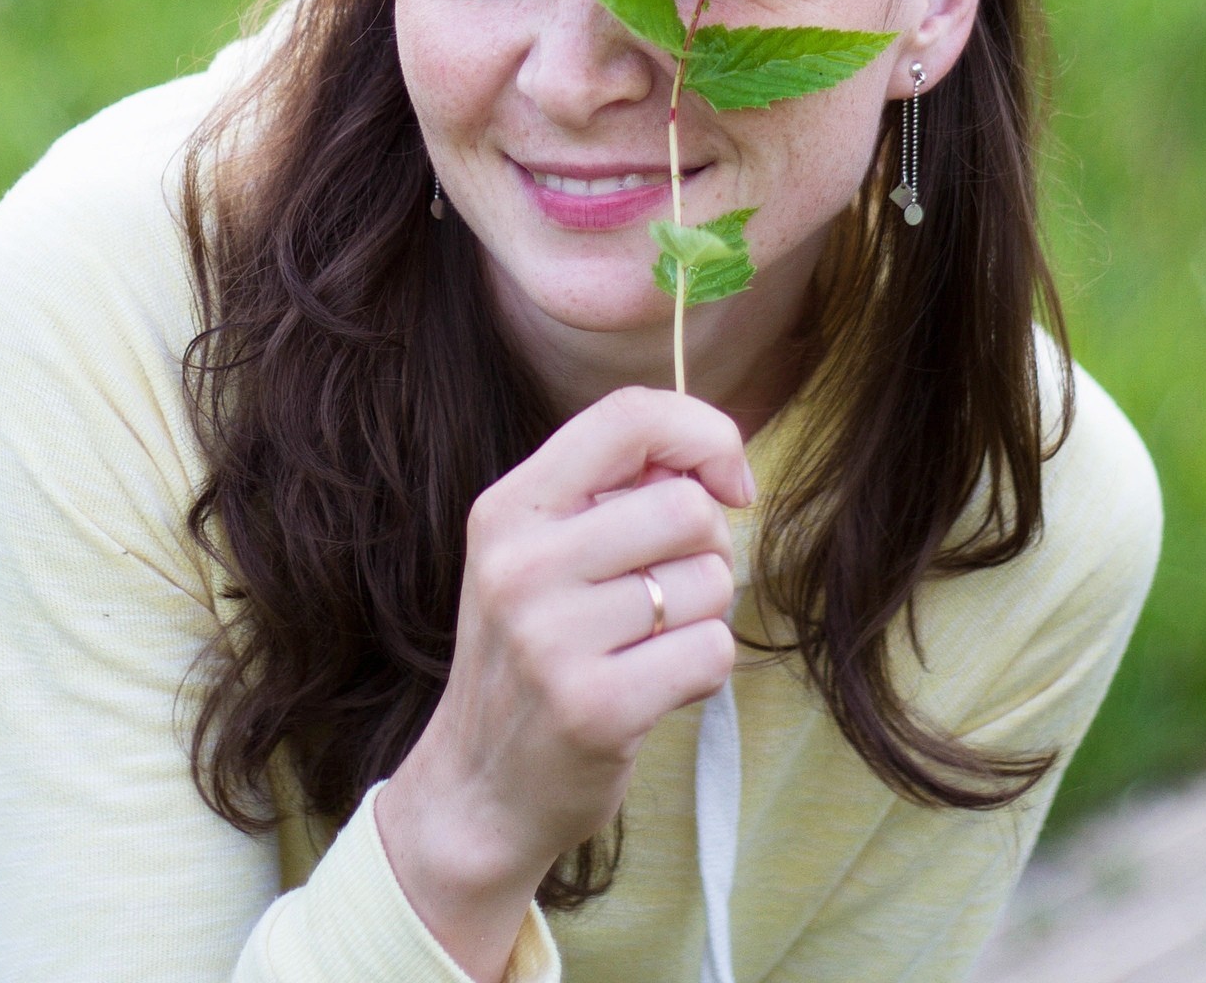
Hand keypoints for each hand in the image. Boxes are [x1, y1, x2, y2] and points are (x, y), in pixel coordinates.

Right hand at [375, 385, 752, 980]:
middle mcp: (521, 563)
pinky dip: (705, 669)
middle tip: (673, 589)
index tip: (729, 482)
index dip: (703, 433)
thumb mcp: (540, 553)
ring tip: (650, 644)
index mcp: (509, 507)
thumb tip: (717, 462)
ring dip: (704, 615)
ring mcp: (552, 638)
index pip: (628, 416)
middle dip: (708, 548)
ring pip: (709, 582)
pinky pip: (711, 652)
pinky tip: (658, 686)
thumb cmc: (533, 652)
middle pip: (686, 506)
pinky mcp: (594, 707)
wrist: (477, 789)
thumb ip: (614, 493)